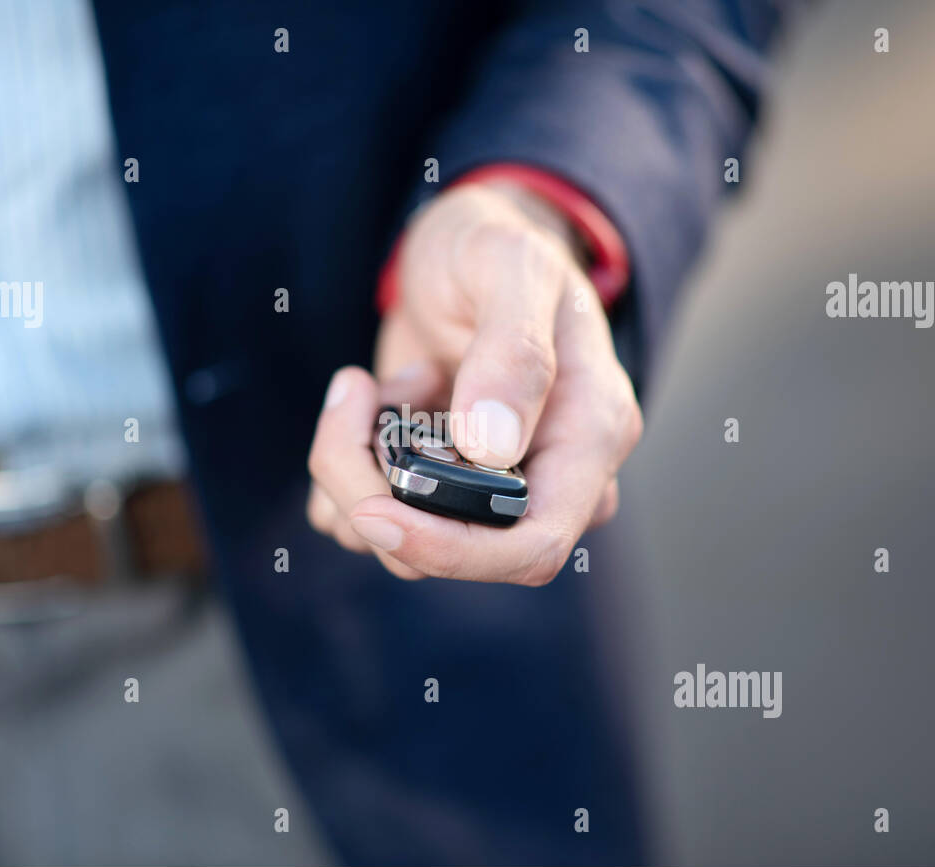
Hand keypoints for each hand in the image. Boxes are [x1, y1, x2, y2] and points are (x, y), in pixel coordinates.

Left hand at [306, 182, 642, 584]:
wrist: (462, 246)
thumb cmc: (498, 245)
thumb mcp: (510, 266)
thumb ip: (513, 351)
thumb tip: (494, 447)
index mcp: (589, 437)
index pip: (533, 545)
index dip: (452, 550)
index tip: (374, 508)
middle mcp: (545, 478)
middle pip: (456, 553)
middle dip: (378, 496)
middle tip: (354, 402)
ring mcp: (488, 488)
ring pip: (403, 544)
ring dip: (355, 470)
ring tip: (377, 386)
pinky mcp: (435, 484)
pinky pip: (371, 520)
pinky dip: (345, 468)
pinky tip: (372, 401)